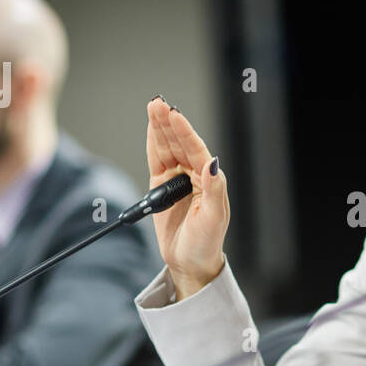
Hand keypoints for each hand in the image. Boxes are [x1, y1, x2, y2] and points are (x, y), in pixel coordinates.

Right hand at [145, 96, 228, 298]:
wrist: (189, 262)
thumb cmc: (205, 243)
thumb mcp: (213, 219)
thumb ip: (214, 190)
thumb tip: (214, 164)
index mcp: (210, 180)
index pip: (196, 150)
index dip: (185, 132)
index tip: (175, 114)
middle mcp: (195, 175)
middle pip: (179, 143)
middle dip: (169, 122)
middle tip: (158, 103)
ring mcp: (178, 179)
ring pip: (167, 148)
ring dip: (159, 128)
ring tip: (153, 106)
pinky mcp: (162, 186)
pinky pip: (156, 160)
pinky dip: (152, 143)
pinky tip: (151, 128)